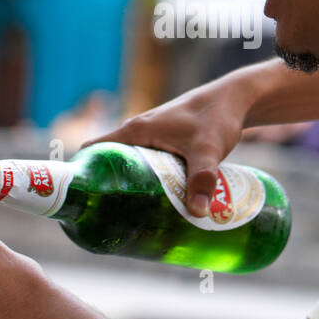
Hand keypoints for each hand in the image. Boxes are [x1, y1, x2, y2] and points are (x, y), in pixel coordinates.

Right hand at [80, 75, 254, 215]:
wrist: (235, 99)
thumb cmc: (216, 116)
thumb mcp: (207, 150)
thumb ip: (202, 180)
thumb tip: (198, 213)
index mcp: (135, 130)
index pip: (93, 149)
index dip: (83, 171)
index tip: (84, 200)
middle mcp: (138, 132)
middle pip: (112, 162)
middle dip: (110, 189)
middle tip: (114, 219)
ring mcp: (152, 137)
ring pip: (132, 165)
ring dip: (132, 187)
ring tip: (134, 217)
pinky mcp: (165, 142)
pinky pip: (147, 164)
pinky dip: (148, 181)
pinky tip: (159, 202)